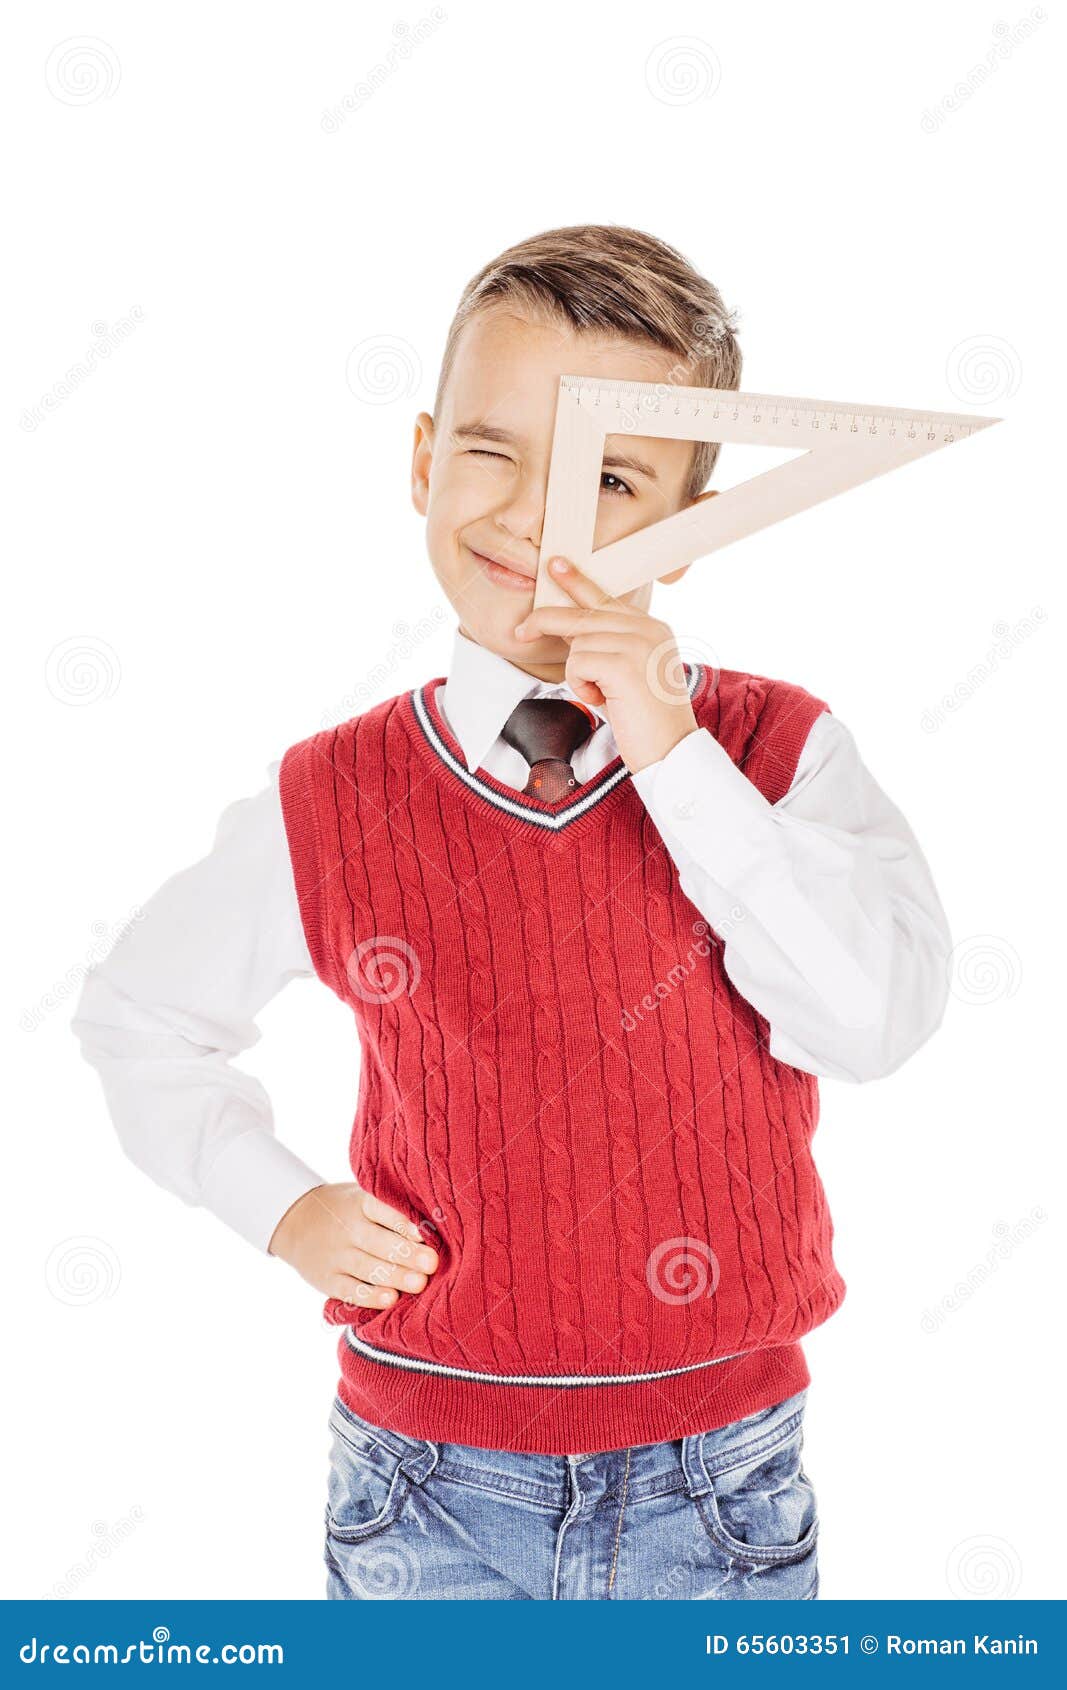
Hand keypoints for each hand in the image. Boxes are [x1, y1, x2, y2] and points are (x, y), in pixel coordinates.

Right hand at [268, 1182, 438, 1307]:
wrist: (295, 1220)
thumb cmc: (345, 1208)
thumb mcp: (360, 1196)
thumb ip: (389, 1207)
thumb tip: (434, 1221)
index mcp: (359, 1203)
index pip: (381, 1210)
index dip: (402, 1222)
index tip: (424, 1233)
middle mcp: (347, 1228)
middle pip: (378, 1242)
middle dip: (406, 1254)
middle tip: (431, 1263)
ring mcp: (336, 1256)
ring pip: (368, 1268)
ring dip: (395, 1277)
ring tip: (419, 1284)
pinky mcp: (327, 1280)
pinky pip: (350, 1290)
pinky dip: (369, 1296)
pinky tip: (389, 1299)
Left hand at [513, 557, 698, 773]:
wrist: (671, 751)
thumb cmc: (646, 720)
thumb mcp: (627, 673)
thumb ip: (606, 646)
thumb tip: (568, 627)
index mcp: (652, 628)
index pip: (606, 598)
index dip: (576, 582)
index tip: (555, 565)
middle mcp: (648, 628)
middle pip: (582, 615)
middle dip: (545, 622)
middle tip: (520, 631)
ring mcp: (637, 643)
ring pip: (577, 643)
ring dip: (579, 675)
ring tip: (605, 695)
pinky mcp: (623, 663)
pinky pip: (577, 662)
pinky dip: (581, 685)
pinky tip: (604, 700)